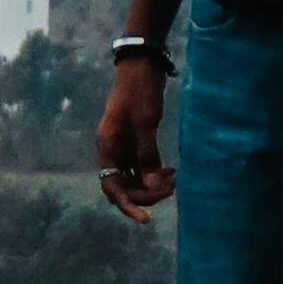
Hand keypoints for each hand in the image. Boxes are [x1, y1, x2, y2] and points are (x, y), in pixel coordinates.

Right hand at [96, 50, 175, 216]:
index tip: (146, 219)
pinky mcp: (134, 140)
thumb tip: (152, 187)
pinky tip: (171, 170)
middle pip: (125, 186)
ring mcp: (123, 146)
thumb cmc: (140, 91)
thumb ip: (148, 156)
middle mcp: (112, 150)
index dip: (128, 206)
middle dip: (147, 193)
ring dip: (152, 183)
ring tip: (175, 179)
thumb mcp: (146, 123)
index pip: (112, 188)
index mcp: (107, 147)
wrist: (142, 64)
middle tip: (172, 188)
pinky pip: (142, 165)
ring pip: (135, 177)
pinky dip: (155, 171)